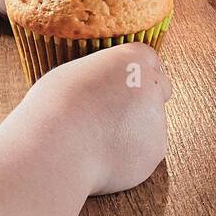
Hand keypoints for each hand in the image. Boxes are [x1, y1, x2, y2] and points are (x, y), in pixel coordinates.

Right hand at [28, 43, 170, 196]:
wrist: (58, 148)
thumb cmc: (55, 109)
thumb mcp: (73, 75)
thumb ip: (101, 78)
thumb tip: (104, 86)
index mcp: (131, 60)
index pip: (149, 59)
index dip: (137, 73)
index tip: (124, 84)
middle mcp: (151, 86)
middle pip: (160, 89)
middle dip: (145, 99)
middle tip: (116, 112)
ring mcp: (157, 120)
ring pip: (150, 125)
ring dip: (132, 131)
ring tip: (96, 140)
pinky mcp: (155, 151)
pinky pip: (144, 152)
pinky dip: (128, 155)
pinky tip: (102, 156)